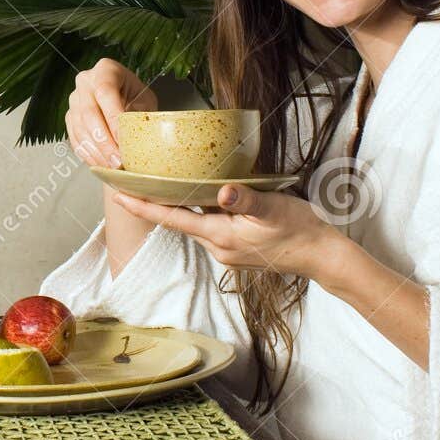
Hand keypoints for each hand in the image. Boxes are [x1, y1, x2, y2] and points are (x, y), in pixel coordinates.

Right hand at [66, 58, 156, 167]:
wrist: (123, 98)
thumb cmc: (136, 97)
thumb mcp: (145, 100)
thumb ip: (141, 116)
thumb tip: (142, 140)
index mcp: (106, 70)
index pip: (106, 92)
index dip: (113, 117)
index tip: (123, 139)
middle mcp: (85, 82)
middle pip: (89, 113)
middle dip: (104, 141)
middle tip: (118, 160)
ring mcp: (74, 100)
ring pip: (80, 128)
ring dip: (96, 151)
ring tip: (112, 166)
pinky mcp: (70, 118)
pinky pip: (75, 138)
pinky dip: (88, 154)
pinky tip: (101, 164)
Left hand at [108, 182, 342, 281]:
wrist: (322, 256)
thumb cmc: (300, 229)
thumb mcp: (273, 209)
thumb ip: (245, 199)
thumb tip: (222, 192)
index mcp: (220, 236)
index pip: (172, 219)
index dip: (143, 206)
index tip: (117, 195)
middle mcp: (217, 247)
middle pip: (177, 222)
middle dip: (154, 204)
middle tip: (129, 183)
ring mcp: (226, 251)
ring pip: (194, 224)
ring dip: (177, 207)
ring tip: (158, 185)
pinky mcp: (236, 249)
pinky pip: (209, 228)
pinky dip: (199, 213)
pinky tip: (200, 197)